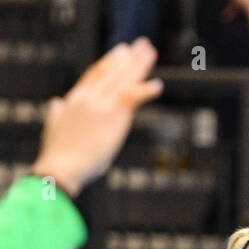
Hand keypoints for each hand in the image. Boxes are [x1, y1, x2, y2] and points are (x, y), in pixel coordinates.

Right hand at [30, 38, 163, 197]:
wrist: (62, 167)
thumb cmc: (59, 154)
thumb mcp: (54, 127)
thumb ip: (57, 113)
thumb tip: (55, 103)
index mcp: (75, 99)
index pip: (95, 74)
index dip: (109, 63)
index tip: (120, 52)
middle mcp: (88, 97)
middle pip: (112, 71)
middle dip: (128, 58)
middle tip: (141, 45)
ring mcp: (101, 105)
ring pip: (123, 78)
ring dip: (139, 64)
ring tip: (150, 52)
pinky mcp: (113, 116)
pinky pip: (132, 97)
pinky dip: (145, 90)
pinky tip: (158, 85)